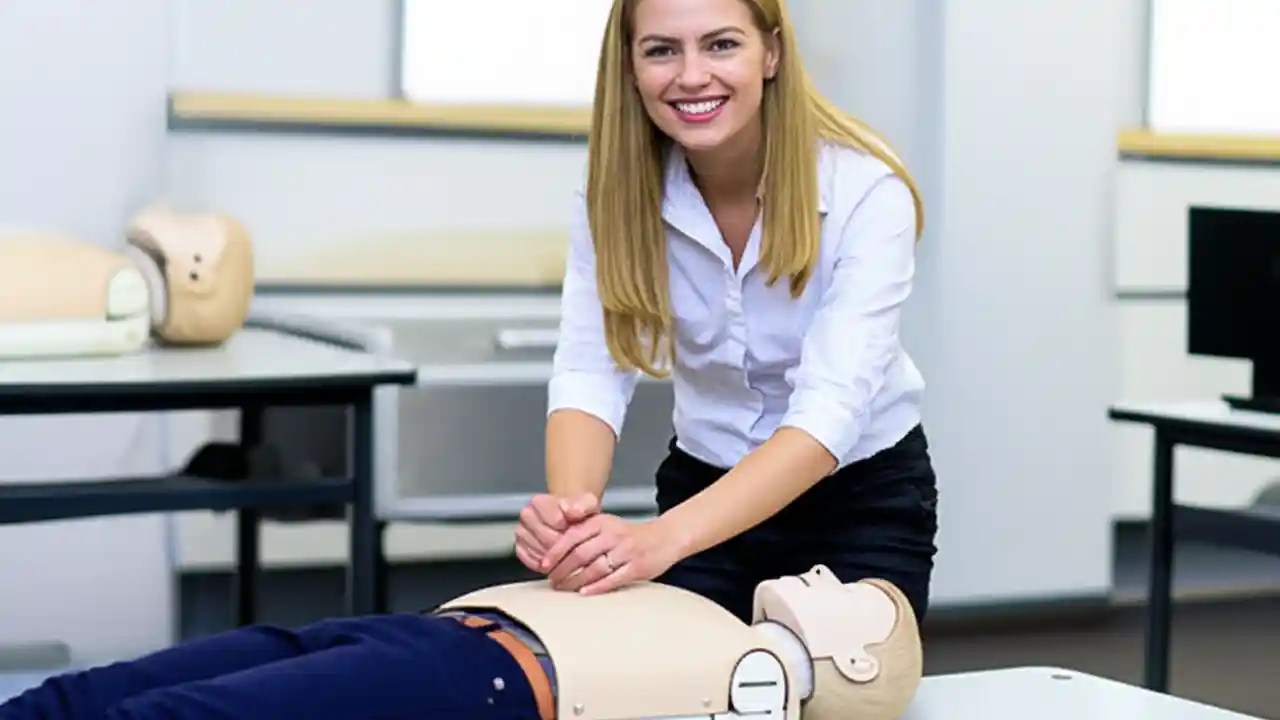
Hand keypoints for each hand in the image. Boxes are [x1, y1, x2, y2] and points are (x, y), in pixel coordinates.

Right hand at [514, 493, 598, 572]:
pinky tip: (556, 562)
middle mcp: (526, 514)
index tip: (577, 531)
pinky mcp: (519, 547)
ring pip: (538, 550)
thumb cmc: (578, 512)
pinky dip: (544, 564)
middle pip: (546, 538)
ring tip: (567, 555)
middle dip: (563, 545)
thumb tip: (573, 512)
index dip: (570, 529)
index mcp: (539, 501)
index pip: (556, 521)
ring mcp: (521, 532)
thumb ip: (583, 505)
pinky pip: (530, 560)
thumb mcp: (588, 504)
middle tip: (574, 548)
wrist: (569, 520)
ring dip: (554, 557)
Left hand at [541, 514, 684, 594]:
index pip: (571, 536)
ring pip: (594, 568)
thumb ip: (583, 533)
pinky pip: (613, 579)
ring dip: (576, 582)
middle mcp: (613, 534)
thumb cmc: (630, 535)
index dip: (555, 552)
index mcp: (602, 521)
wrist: (664, 538)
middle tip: (553, 581)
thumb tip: (554, 551)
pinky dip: (596, 587)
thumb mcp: (606, 524)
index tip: (544, 565)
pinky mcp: (637, 566)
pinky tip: (585, 592)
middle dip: (562, 570)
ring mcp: (626, 550)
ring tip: (565, 589)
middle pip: (580, 554)